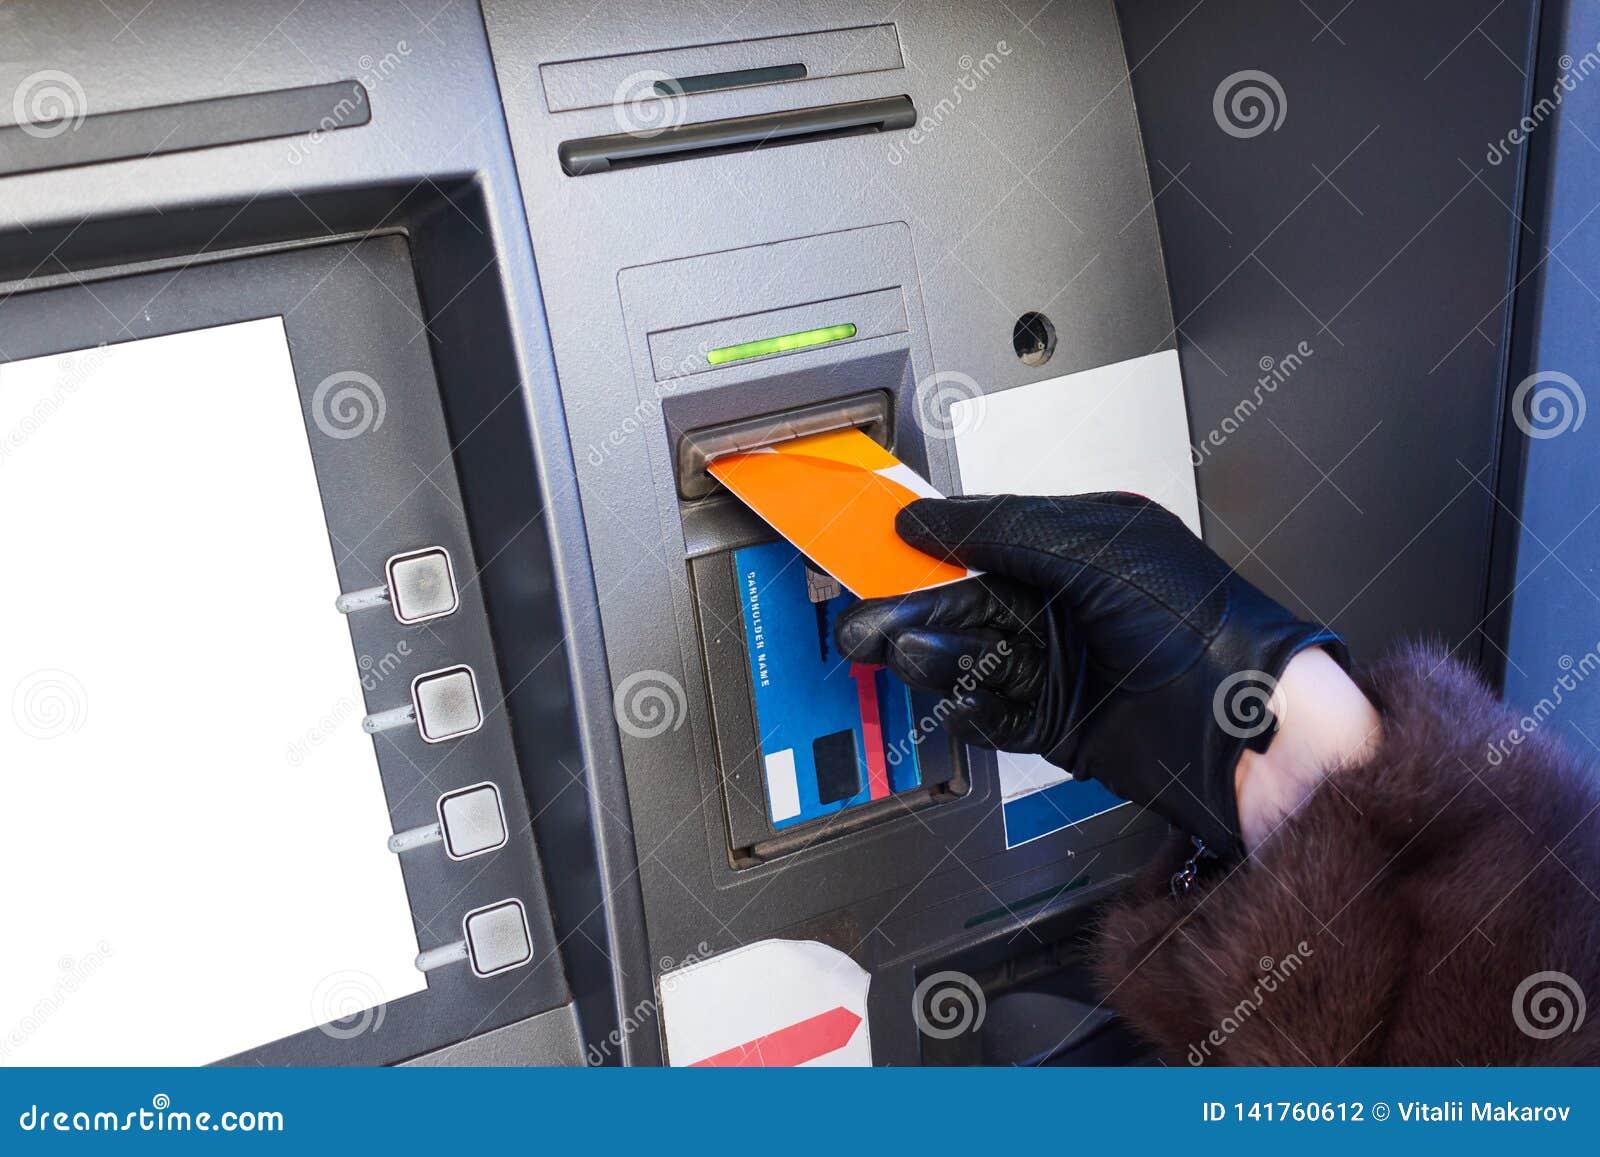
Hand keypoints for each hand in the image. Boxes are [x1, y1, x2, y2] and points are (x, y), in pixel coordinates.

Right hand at [833, 493, 1347, 855]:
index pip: (984, 534)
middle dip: (915, 609)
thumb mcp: (1094, 550)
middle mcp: (1070, 601)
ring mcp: (1064, 663)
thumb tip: (929, 518)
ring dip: (940, 655)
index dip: (929, 541)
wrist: (1244, 726)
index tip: (875, 544)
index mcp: (1082, 544)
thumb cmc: (1199, 624)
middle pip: (967, 600)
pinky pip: (995, 711)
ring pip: (974, 656)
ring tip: (909, 652)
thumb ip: (1005, 529)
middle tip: (865, 619)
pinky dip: (972, 705)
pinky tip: (960, 695)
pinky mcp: (1060, 722)